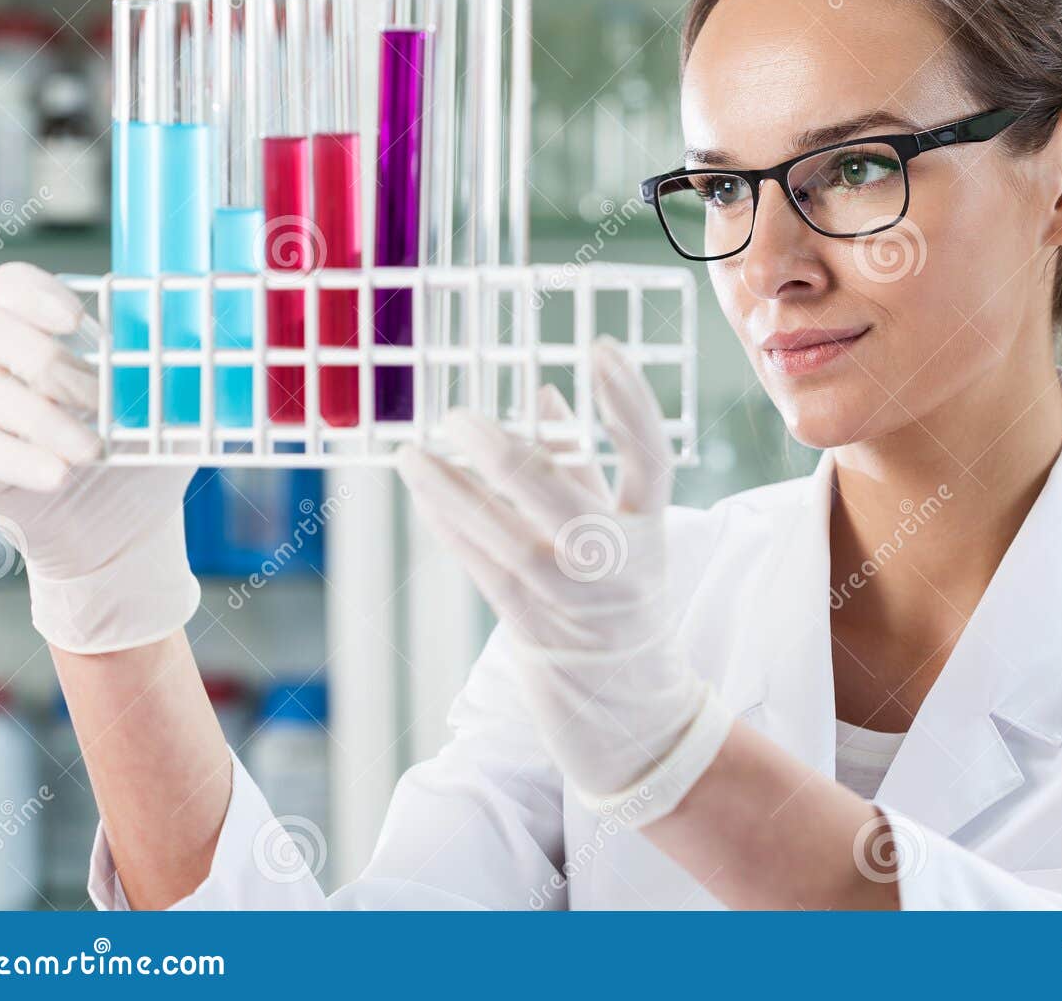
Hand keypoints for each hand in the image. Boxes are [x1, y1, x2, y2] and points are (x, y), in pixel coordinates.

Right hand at [0, 262, 199, 653]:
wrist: (128, 529)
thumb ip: (197, 376)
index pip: (15, 288)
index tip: (74, 317)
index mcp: (57, 338)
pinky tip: (59, 475)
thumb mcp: (181, 413)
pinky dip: (25, 460)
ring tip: (92, 450)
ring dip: (47, 420)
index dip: (32, 291)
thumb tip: (236, 333)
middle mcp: (16, 367)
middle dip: (50, 361)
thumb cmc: (149, 456)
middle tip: (96, 395)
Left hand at [395, 335, 731, 822]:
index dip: (629, 402)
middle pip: (564, 500)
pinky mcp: (534, 629)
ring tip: (410, 454)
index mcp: (649, 531)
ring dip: (453, 494)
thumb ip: (584, 465)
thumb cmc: (622, 605)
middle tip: (458, 417)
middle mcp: (617, 565)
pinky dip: (453, 531)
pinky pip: (484, 571)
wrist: (631, 714)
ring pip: (508, 539)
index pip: (650, 458)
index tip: (599, 347)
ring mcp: (575, 601)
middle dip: (506, 455)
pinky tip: (424, 496)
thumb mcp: (619, 532)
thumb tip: (545, 395)